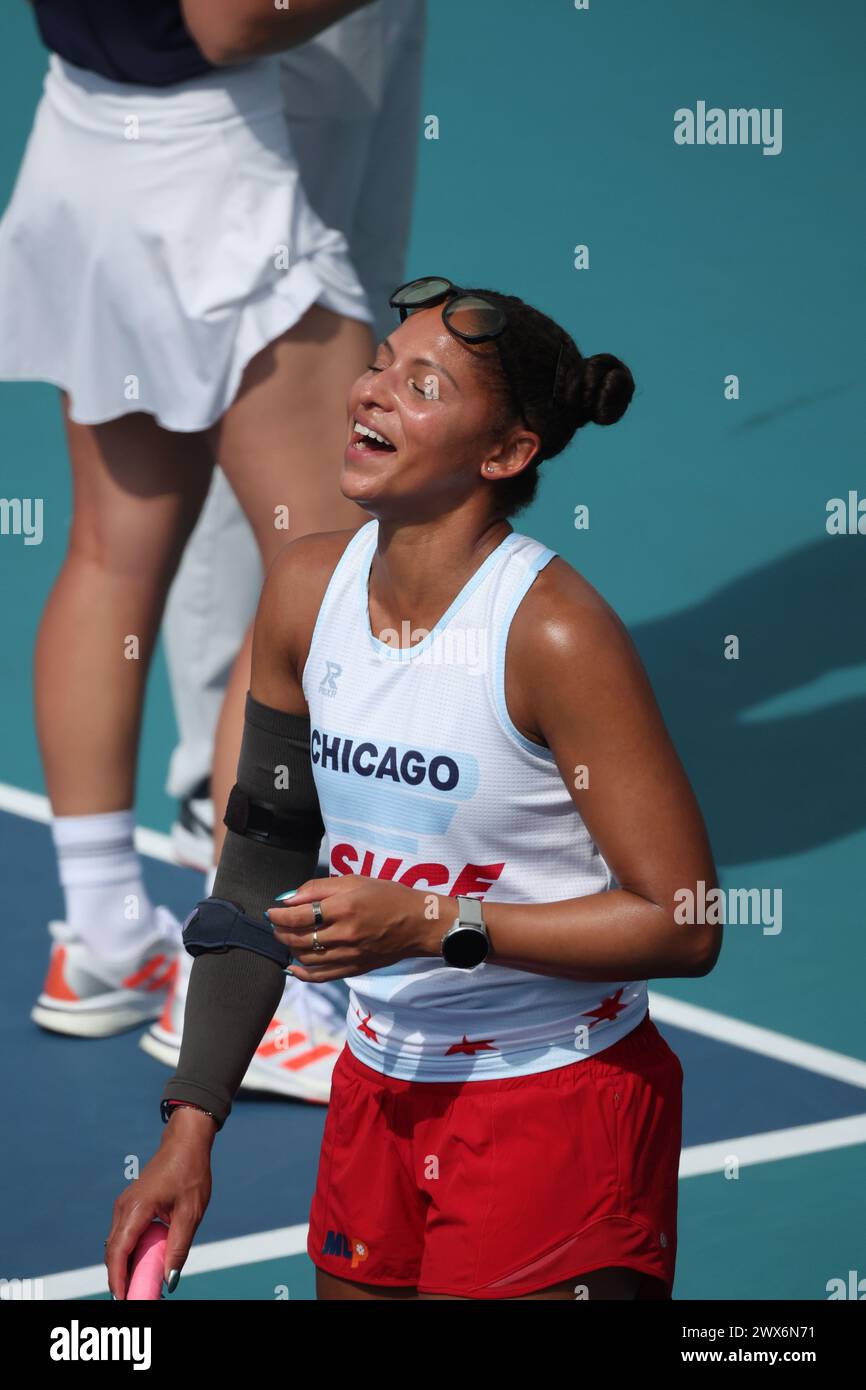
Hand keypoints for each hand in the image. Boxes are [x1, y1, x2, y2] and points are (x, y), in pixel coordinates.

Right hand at [104, 1109, 213, 1299]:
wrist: (185, 1142)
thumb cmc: (190, 1173)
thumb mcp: (190, 1213)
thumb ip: (178, 1248)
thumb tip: (169, 1280)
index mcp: (137, 1208)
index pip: (119, 1251)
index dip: (118, 1278)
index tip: (124, 1298)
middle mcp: (124, 1207)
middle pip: (114, 1252)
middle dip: (121, 1277)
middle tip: (135, 1296)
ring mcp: (125, 1205)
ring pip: (118, 1244)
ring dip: (126, 1265)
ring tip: (141, 1284)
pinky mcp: (130, 1205)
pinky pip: (125, 1235)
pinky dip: (130, 1252)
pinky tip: (143, 1263)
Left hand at [266, 876, 451, 981]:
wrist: (417, 923)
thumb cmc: (386, 896)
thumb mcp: (354, 881)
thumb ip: (318, 888)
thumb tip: (287, 899)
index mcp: (344, 907)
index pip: (298, 916)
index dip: (278, 915)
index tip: (271, 911)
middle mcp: (345, 933)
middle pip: (298, 938)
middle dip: (279, 931)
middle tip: (274, 924)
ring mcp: (349, 955)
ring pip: (306, 957)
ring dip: (289, 948)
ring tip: (286, 938)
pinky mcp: (354, 968)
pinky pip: (321, 976)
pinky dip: (302, 973)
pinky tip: (293, 966)